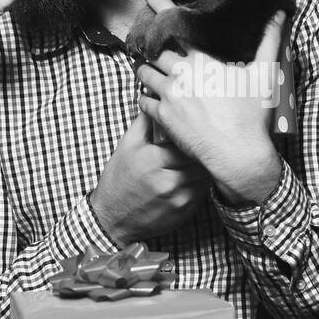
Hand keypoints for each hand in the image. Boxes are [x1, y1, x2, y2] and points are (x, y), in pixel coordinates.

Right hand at [89, 108, 210, 245]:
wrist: (113, 218)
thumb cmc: (119, 178)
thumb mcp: (127, 146)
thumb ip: (144, 122)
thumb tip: (156, 100)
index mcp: (151, 160)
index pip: (184, 140)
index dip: (190, 133)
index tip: (192, 128)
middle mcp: (166, 180)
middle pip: (198, 158)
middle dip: (200, 148)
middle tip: (201, 140)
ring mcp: (177, 198)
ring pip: (204, 174)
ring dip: (203, 165)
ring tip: (199, 156)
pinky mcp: (185, 211)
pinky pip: (203, 191)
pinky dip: (200, 181)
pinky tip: (192, 175)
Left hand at [134, 0, 286, 205]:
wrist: (239, 156)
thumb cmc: (253, 116)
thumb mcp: (264, 75)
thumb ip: (269, 42)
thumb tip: (278, 15)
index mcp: (202, 61)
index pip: (175, 24)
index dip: (159, 3)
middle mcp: (181, 75)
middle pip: (153, 49)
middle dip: (147, 42)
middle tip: (145, 39)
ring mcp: (169, 97)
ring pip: (143, 74)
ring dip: (144, 69)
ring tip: (147, 68)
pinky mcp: (162, 118)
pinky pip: (142, 101)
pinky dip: (144, 97)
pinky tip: (150, 96)